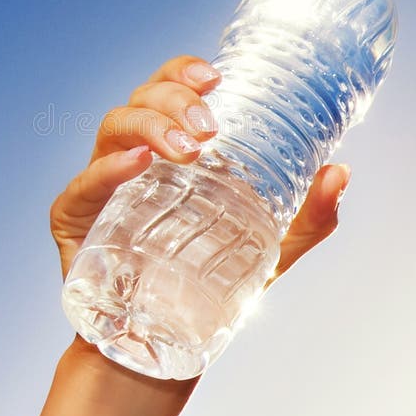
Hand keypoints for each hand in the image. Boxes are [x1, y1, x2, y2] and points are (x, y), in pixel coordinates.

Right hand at [50, 54, 350, 282]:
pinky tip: (137, 164)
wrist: (163, 343)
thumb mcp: (268, 249)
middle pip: (141, 100)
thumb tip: (339, 171)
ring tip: (184, 147)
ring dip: (148, 126)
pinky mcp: (76, 219)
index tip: (214, 76)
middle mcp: (133, 156)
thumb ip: (307, 217)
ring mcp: (102, 185)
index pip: (169, 92)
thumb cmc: (210, 284)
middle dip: (172, 99)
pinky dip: (106, 170)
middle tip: (208, 126)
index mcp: (170, 150)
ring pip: (112, 128)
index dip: (184, 72)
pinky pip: (82, 186)